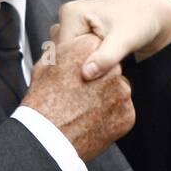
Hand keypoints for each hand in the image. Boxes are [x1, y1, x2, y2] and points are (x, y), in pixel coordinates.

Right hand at [22, 32, 134, 161]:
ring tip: (84, 109)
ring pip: (117, 90)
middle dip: (99, 79)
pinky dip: (110, 116)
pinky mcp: (128, 113)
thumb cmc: (42, 101)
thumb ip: (57, 46)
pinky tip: (92, 120)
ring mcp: (122, 91)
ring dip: (105, 97)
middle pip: (110, 68)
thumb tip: (57, 30)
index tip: (78, 73)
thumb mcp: (45, 65)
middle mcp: (111, 66)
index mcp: (89, 47)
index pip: (96, 47)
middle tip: (80, 93)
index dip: (86, 61)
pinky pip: (121, 111)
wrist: (48, 140)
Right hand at [57, 0, 170, 78]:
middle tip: (106, 73)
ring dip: (86, 67)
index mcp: (70, 13)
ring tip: (107, 68)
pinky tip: (104, 67)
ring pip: (71, 56)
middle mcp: (66, 17)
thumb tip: (85, 74)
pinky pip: (77, 54)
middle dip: (82, 68)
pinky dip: (90, 63)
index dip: (78, 68)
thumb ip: (106, 57)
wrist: (153, 14)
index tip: (99, 76)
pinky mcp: (80, 32)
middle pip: (64, 54)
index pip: (63, 51)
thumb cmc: (141, 22)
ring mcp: (72, 24)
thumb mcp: (125, 40)